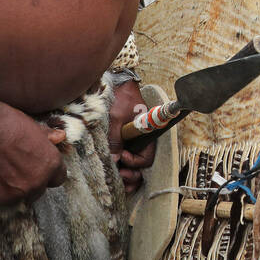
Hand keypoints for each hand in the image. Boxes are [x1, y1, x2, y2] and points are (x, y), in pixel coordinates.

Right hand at [0, 102, 66, 204]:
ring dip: (13, 187)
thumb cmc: (7, 124)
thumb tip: (60, 137)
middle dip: (31, 180)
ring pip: (19, 196)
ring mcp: (15, 193)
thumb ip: (48, 137)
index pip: (58, 178)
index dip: (48, 171)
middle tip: (17, 166)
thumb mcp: (33, 126)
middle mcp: (36, 182)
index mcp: (50, 165)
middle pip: (39, 189)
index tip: (39, 166)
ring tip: (1, 169)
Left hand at [108, 79, 155, 194]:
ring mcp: (132, 142)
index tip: (122, 155)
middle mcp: (140, 141)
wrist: (116, 84)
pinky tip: (112, 170)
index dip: (134, 162)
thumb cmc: (120, 98)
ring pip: (133, 166)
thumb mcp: (116, 118)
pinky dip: (120, 167)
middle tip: (119, 175)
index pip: (146, 159)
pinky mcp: (123, 141)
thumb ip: (116, 139)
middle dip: (132, 175)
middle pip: (141, 167)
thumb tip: (115, 161)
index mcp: (146, 135)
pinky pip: (124, 159)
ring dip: (126, 174)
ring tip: (116, 176)